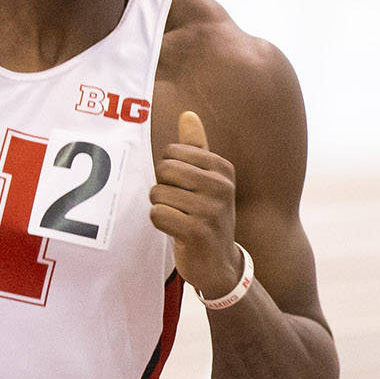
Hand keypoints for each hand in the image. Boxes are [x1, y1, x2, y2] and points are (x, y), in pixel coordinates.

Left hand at [149, 110, 243, 299]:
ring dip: (161, 209)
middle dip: (162, 189)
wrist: (220, 264)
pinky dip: (160, 224)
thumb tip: (188, 114)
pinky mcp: (198, 231)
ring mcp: (211, 209)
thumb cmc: (208, 217)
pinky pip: (157, 215)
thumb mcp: (208, 180)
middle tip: (179, 206)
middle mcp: (221, 185)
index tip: (185, 189)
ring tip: (180, 220)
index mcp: (222, 168)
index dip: (168, 172)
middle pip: (163, 169)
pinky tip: (177, 232)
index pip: (172, 151)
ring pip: (157, 194)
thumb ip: (196, 147)